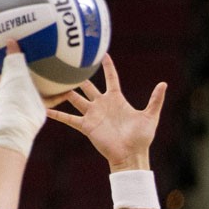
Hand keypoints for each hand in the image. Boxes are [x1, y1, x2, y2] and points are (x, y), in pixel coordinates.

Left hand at [0, 39, 74, 108]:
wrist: (23, 122)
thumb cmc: (15, 96)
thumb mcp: (15, 72)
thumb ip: (13, 56)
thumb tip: (10, 39)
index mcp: (4, 84)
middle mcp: (14, 91)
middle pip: (13, 80)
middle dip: (17, 71)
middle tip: (23, 57)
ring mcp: (27, 99)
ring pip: (35, 88)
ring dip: (43, 81)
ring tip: (52, 70)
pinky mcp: (39, 107)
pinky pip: (52, 98)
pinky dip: (61, 94)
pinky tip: (71, 88)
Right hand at [45, 54, 165, 171]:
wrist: (131, 156)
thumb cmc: (141, 138)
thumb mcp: (150, 116)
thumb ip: (156, 100)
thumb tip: (164, 83)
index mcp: (116, 100)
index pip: (111, 78)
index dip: (107, 66)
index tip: (102, 53)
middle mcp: (102, 105)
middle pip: (87, 86)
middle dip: (79, 75)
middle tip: (67, 62)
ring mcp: (93, 115)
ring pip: (75, 98)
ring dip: (64, 90)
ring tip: (51, 79)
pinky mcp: (86, 126)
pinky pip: (68, 118)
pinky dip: (56, 114)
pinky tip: (44, 108)